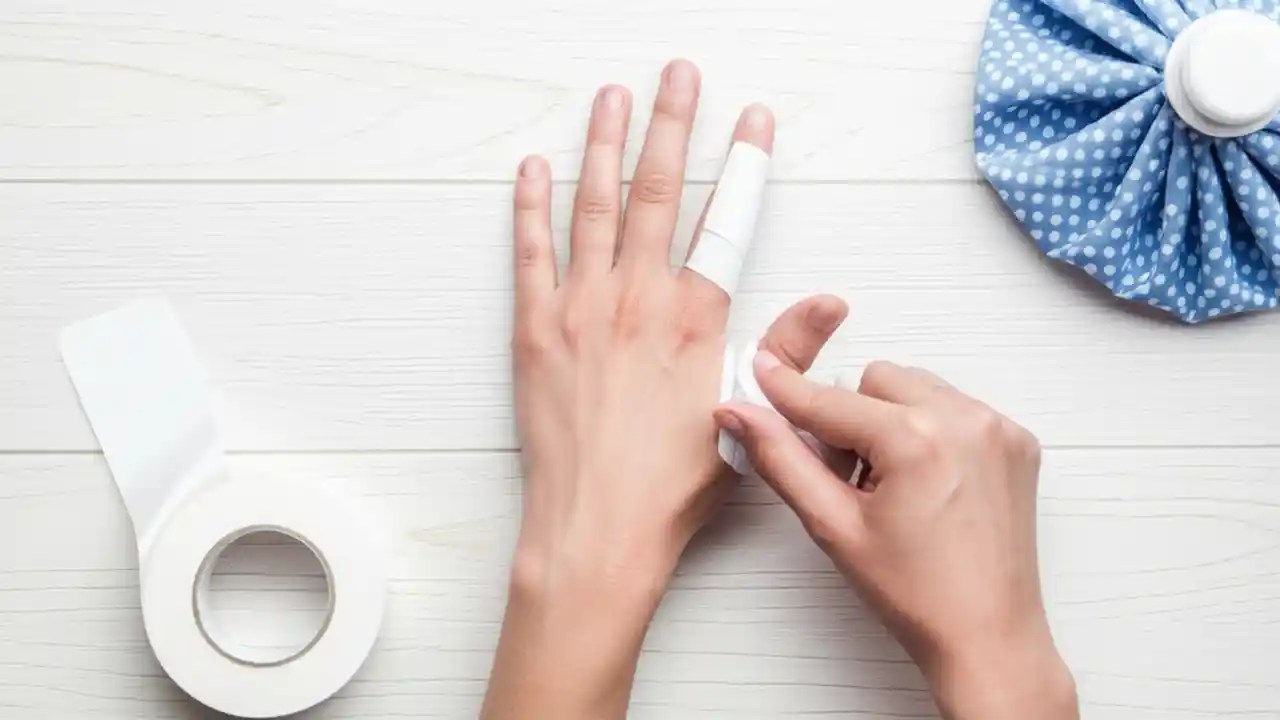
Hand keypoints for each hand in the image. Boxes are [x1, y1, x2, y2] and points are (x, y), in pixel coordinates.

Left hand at [485, 60, 848, 719]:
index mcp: (694, 318)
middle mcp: (637, 299)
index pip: (726, 219)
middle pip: (656, 192)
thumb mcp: (745, 416)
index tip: (753, 120)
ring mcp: (580, 309)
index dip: (744, 163)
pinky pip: (531, 252)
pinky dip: (532, 207)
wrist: (597, 529)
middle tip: (676, 75)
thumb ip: (784, 350)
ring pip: (594, 207)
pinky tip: (534, 171)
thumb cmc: (670, 487)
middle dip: (670, 124)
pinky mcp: (534, 330)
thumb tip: (830, 301)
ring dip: (603, 146)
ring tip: (610, 98)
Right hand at [715, 357, 1077, 719]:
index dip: (787, 390)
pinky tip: (926, 482)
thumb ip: (782, 460)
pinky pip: (956, 407)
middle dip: (851, 418)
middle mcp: (964, 421)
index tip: (760, 371)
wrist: (988, 636)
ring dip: (891, 419)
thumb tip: (742, 415)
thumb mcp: (834, 526)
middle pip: (875, 380)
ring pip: (917, 387)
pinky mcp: (1016, 441)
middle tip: (851, 477)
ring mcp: (997, 428)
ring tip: (891, 481)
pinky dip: (932, 429)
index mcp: (915, 441)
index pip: (830, 400)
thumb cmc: (919, 594)